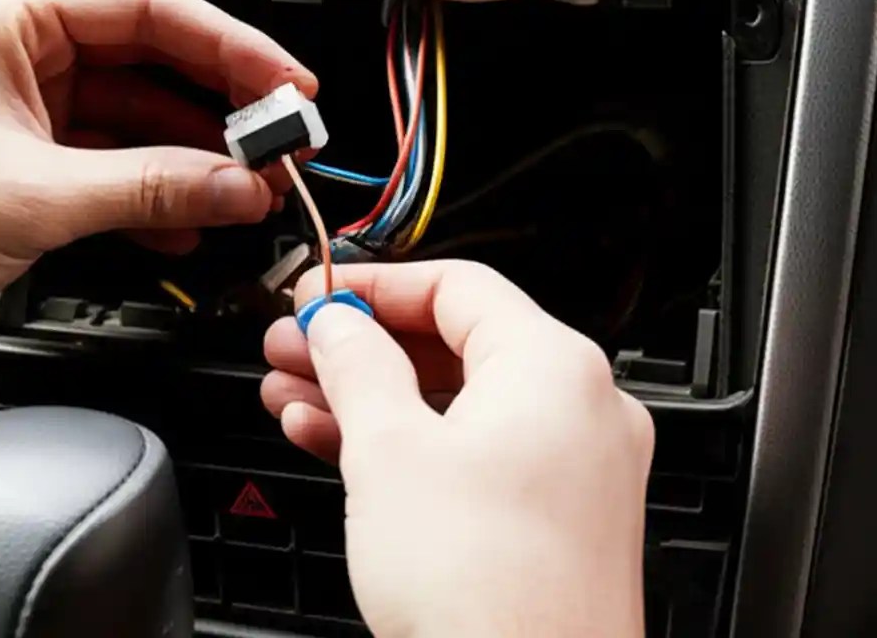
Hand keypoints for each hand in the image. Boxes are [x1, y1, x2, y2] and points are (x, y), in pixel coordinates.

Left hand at [0, 0, 313, 399]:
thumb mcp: (38, 197)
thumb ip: (152, 188)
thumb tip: (235, 184)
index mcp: (6, 16)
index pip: (148, 9)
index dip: (231, 47)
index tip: (287, 88)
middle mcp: (13, 47)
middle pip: (147, 60)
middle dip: (216, 109)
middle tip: (278, 146)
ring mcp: (16, 102)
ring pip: (130, 117)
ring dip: (186, 159)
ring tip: (242, 193)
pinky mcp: (16, 153)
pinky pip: (103, 160)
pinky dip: (145, 189)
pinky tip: (186, 220)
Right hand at [261, 260, 653, 636]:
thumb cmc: (484, 589)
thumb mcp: (389, 452)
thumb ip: (357, 366)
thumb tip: (338, 323)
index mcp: (554, 368)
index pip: (456, 286)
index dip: (374, 286)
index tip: (317, 298)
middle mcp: (582, 410)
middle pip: (454, 345)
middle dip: (360, 347)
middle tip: (295, 349)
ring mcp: (575, 470)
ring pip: (458, 405)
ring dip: (372, 399)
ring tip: (298, 399)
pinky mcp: (556, 522)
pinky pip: (475, 456)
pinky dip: (411, 447)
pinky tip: (339, 448)